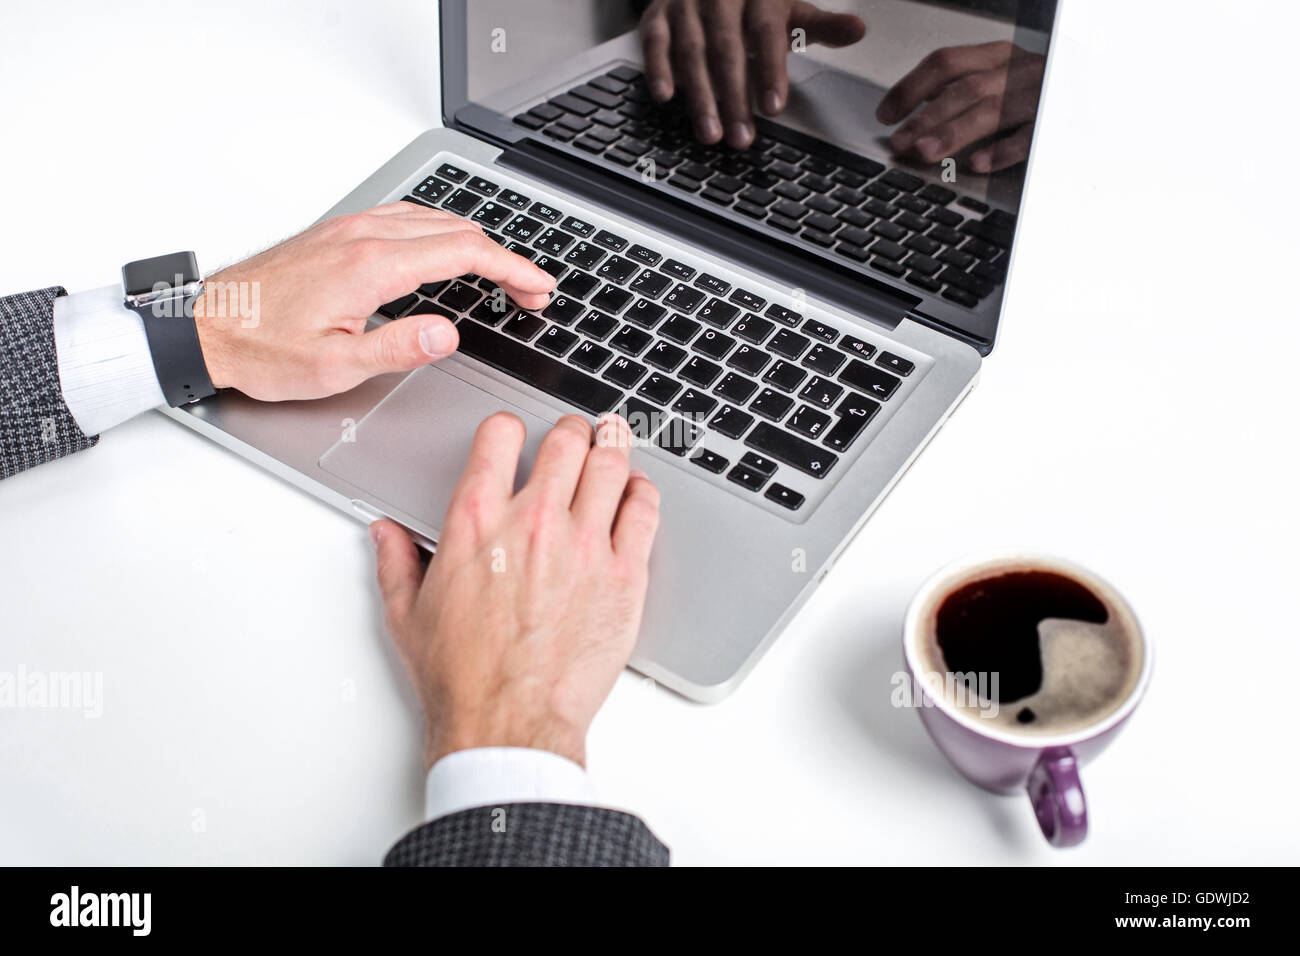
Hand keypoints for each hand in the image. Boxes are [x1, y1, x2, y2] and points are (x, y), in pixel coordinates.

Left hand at [193, 202, 554, 400]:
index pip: (464, 252)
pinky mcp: (337, 231)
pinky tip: (445, 248)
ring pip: (433, 218)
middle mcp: (362, 236)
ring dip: (475, 242)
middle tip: (530, 291)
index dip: (512, 268)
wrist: (206, 326)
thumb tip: (448, 332)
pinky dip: (442, 231)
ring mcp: (349, 228)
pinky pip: (405, 217)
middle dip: (504, 259)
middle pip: (456, 230)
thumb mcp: (333, 367)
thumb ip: (396, 348)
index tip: (539, 286)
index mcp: (370, 266)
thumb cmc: (262, 349)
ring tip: (500, 273)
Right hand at [371, 412, 659, 768]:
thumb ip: (397, 561)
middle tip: (577, 434)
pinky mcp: (624, 575)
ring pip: (611, 466)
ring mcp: (585, 545)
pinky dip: (643, 492)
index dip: (508, 426)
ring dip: (612, 449)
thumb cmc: (462, 676)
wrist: (509, 722)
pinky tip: (637, 492)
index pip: (498, 435)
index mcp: (477, 521)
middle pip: (566, 442)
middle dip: (572, 431)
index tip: (514, 432)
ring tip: (613, 445)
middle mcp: (533, 522)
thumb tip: (388, 533)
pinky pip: (644, 512)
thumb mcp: (408, 614)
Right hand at [640, 0, 865, 147]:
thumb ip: (821, 25)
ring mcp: (686, 4)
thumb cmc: (752, 2)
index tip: (773, 107)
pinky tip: (665, 96)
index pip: (767, 32)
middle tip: (740, 138)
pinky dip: (658, 68)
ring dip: (700, 96)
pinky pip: (655, 41)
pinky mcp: (658, 14)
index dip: (770, 70)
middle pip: (727, 49)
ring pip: (691, 51)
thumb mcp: (788, 9)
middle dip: (733, 97)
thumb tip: (859, 30)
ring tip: (710, 134)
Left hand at [876, 41, 1045, 173]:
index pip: (946, 63)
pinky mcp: (1054, 124)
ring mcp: (1038, 96)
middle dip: (925, 117)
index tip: (886, 114)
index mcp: (998, 57)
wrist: (1095, 96)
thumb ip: (961, 90)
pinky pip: (1027, 137)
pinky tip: (978, 164)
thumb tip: (913, 110)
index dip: (911, 88)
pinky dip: (1001, 150)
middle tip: (900, 142)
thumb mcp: (1000, 80)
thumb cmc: (1039, 93)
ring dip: (953, 132)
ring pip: (990, 110)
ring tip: (925, 152)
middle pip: (964, 88)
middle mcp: (1017, 71)